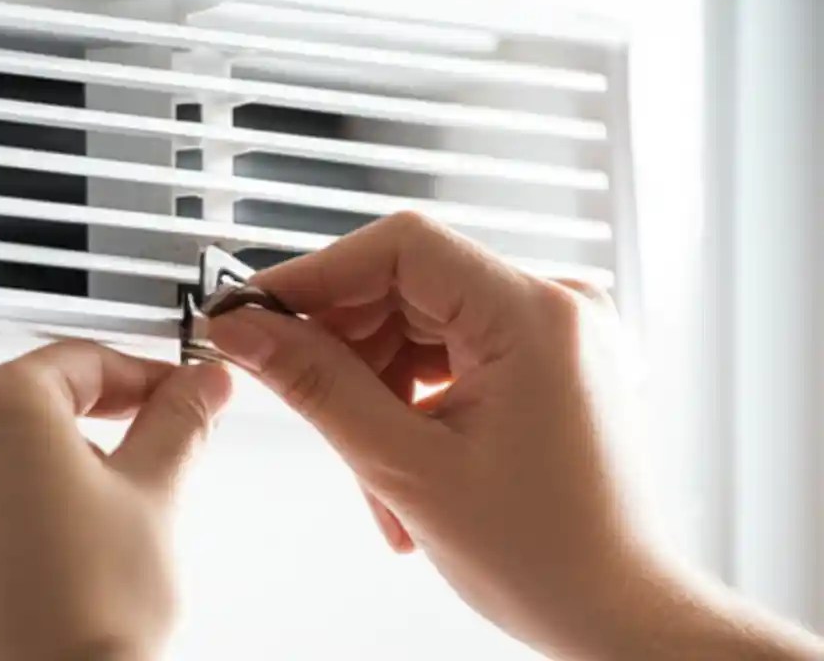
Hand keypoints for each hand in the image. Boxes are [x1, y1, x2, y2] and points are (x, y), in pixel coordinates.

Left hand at [0, 341, 230, 660]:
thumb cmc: (93, 614)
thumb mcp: (156, 495)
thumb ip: (178, 421)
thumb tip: (201, 387)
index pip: (80, 362)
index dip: (138, 377)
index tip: (170, 394)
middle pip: (27, 410)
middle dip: (88, 427)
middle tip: (142, 461)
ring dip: (33, 477)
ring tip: (87, 529)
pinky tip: (36, 560)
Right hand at [208, 212, 822, 659]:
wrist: (619, 616)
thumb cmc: (546, 558)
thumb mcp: (406, 467)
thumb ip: (317, 386)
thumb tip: (245, 331)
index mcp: (535, 317)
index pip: (402, 248)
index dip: (316, 274)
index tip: (253, 311)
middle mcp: (554, 308)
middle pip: (406, 286)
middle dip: (343, 347)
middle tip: (291, 394)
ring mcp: (553, 336)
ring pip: (418, 327)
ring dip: (373, 391)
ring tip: (369, 476)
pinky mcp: (543, 363)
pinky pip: (448, 354)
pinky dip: (408, 401)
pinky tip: (396, 465)